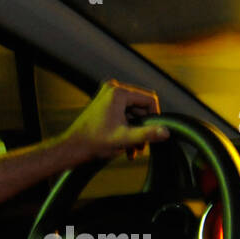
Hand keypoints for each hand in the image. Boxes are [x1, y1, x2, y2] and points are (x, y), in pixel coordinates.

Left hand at [55, 78, 169, 163]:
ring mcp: (108, 95)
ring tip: (134, 150)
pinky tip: (127, 146)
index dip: (155, 117)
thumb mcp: (124, 138)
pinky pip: (124, 114)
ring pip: (133, 113)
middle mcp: (113, 89)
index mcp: (118, 92)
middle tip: (142, 146)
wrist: (73, 147)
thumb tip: (166, 132)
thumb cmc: (94, 141)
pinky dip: (128, 129)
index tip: (154, 133)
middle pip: (141, 107)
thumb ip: (147, 134)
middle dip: (144, 127)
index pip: (149, 99)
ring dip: (136, 131)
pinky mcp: (106, 103)